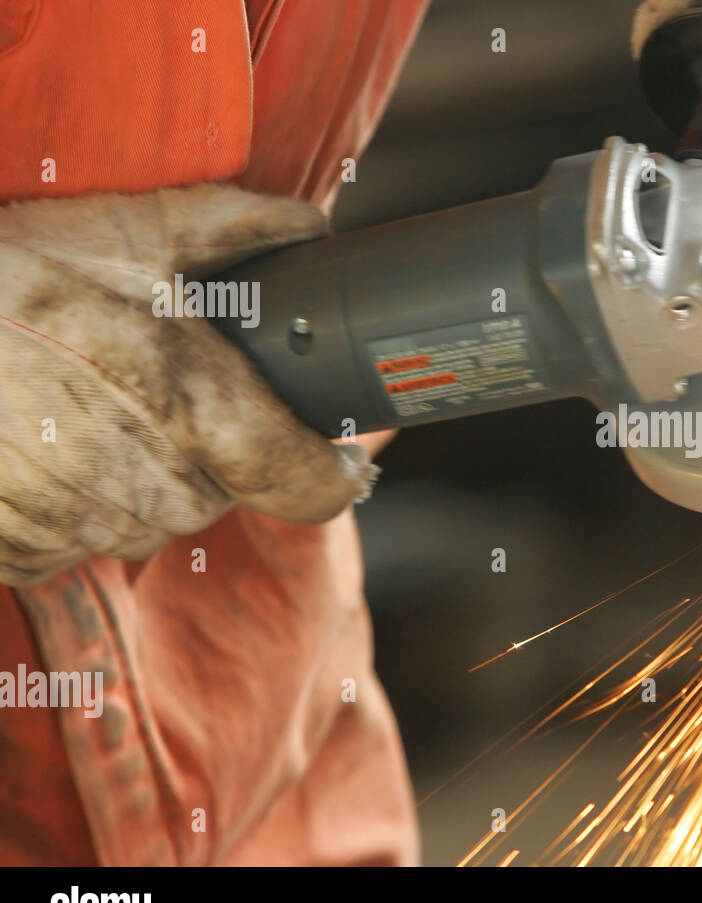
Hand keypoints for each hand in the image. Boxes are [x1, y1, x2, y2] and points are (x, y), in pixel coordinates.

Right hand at [0, 184, 377, 585]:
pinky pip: (81, 543)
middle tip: (156, 390)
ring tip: (87, 407)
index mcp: (193, 410)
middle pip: (224, 494)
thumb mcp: (126, 232)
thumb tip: (309, 228)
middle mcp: (148, 484)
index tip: (343, 460)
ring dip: (142, 478)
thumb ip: (234, 230)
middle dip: (211, 451)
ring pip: (153, 520)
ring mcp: (80, 526)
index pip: (305, 483)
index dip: (334, 474)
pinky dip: (76, 504)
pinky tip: (41, 444)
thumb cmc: (10, 274)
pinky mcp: (19, 552)